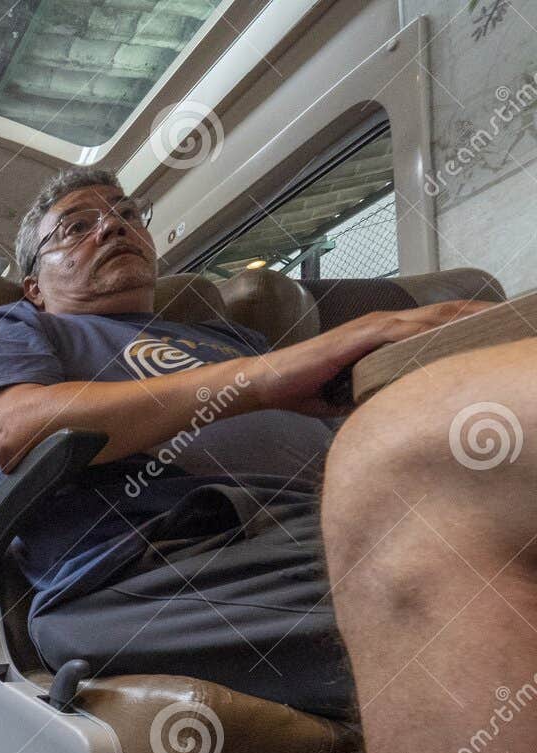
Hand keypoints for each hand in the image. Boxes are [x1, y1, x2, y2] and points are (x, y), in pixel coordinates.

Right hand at [259, 299, 495, 416]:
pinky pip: (402, 331)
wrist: (267, 383)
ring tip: (496, 321)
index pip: (433, 324)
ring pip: (429, 317)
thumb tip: (396, 412)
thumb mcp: (348, 395)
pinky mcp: (358, 337)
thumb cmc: (303, 389)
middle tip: (513, 317)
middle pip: (441, 314)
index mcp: (382, 336)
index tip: (496, 328)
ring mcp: (370, 328)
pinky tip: (455, 335)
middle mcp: (381, 325)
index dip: (466, 322)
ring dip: (464, 318)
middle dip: (477, 314)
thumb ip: (374, 394)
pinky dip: (431, 331)